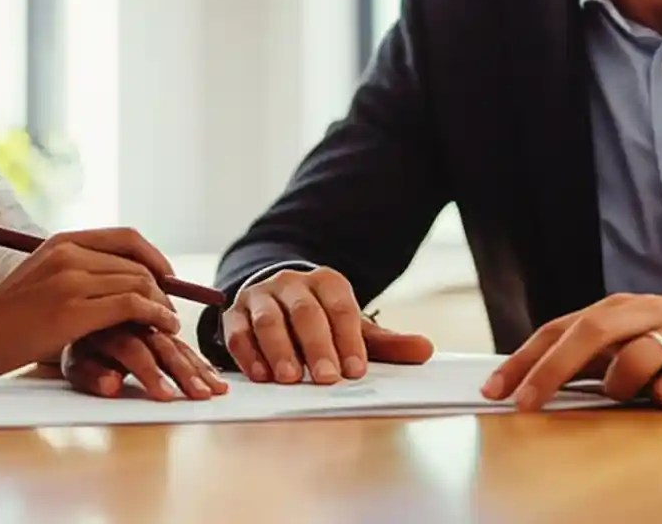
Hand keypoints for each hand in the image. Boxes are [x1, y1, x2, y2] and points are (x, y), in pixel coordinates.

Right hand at [0, 228, 180, 379]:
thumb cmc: (3, 319)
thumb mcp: (40, 279)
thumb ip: (74, 271)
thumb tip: (114, 279)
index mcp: (61, 242)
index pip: (126, 237)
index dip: (155, 257)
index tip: (167, 278)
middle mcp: (69, 254)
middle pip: (138, 263)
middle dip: (163, 287)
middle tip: (171, 310)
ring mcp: (71, 280)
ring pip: (139, 283)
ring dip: (163, 305)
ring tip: (171, 324)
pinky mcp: (73, 311)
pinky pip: (131, 305)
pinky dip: (155, 316)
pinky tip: (164, 329)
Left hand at [63, 325, 228, 400]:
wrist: (73, 308)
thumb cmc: (71, 343)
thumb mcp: (72, 363)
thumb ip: (90, 375)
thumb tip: (113, 386)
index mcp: (104, 324)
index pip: (131, 347)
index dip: (149, 372)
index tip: (167, 396)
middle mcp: (130, 319)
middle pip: (160, 343)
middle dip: (181, 370)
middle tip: (200, 395)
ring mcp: (147, 322)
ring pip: (174, 343)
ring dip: (196, 367)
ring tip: (215, 390)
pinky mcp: (160, 327)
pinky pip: (181, 344)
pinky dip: (198, 361)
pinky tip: (215, 378)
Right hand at [222, 267, 433, 384]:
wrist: (274, 299)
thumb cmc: (320, 320)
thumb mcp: (353, 327)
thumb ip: (386, 343)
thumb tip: (426, 350)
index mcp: (326, 282)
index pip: (340, 307)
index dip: (348, 338)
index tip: (356, 370)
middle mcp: (292, 284)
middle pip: (305, 312)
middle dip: (316, 346)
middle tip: (326, 378)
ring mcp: (261, 296)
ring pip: (269, 319)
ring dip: (279, 350)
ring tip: (290, 379)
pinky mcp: (235, 313)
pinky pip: (238, 331)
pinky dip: (248, 354)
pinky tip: (260, 375)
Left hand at [481, 294, 661, 410]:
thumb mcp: (631, 335)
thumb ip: (590, 352)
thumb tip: (535, 378)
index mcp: (618, 307)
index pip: (559, 329)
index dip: (524, 359)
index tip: (495, 389)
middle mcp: (645, 313)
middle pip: (588, 334)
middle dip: (550, 371)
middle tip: (525, 404)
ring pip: (633, 359)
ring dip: (619, 384)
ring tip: (629, 392)